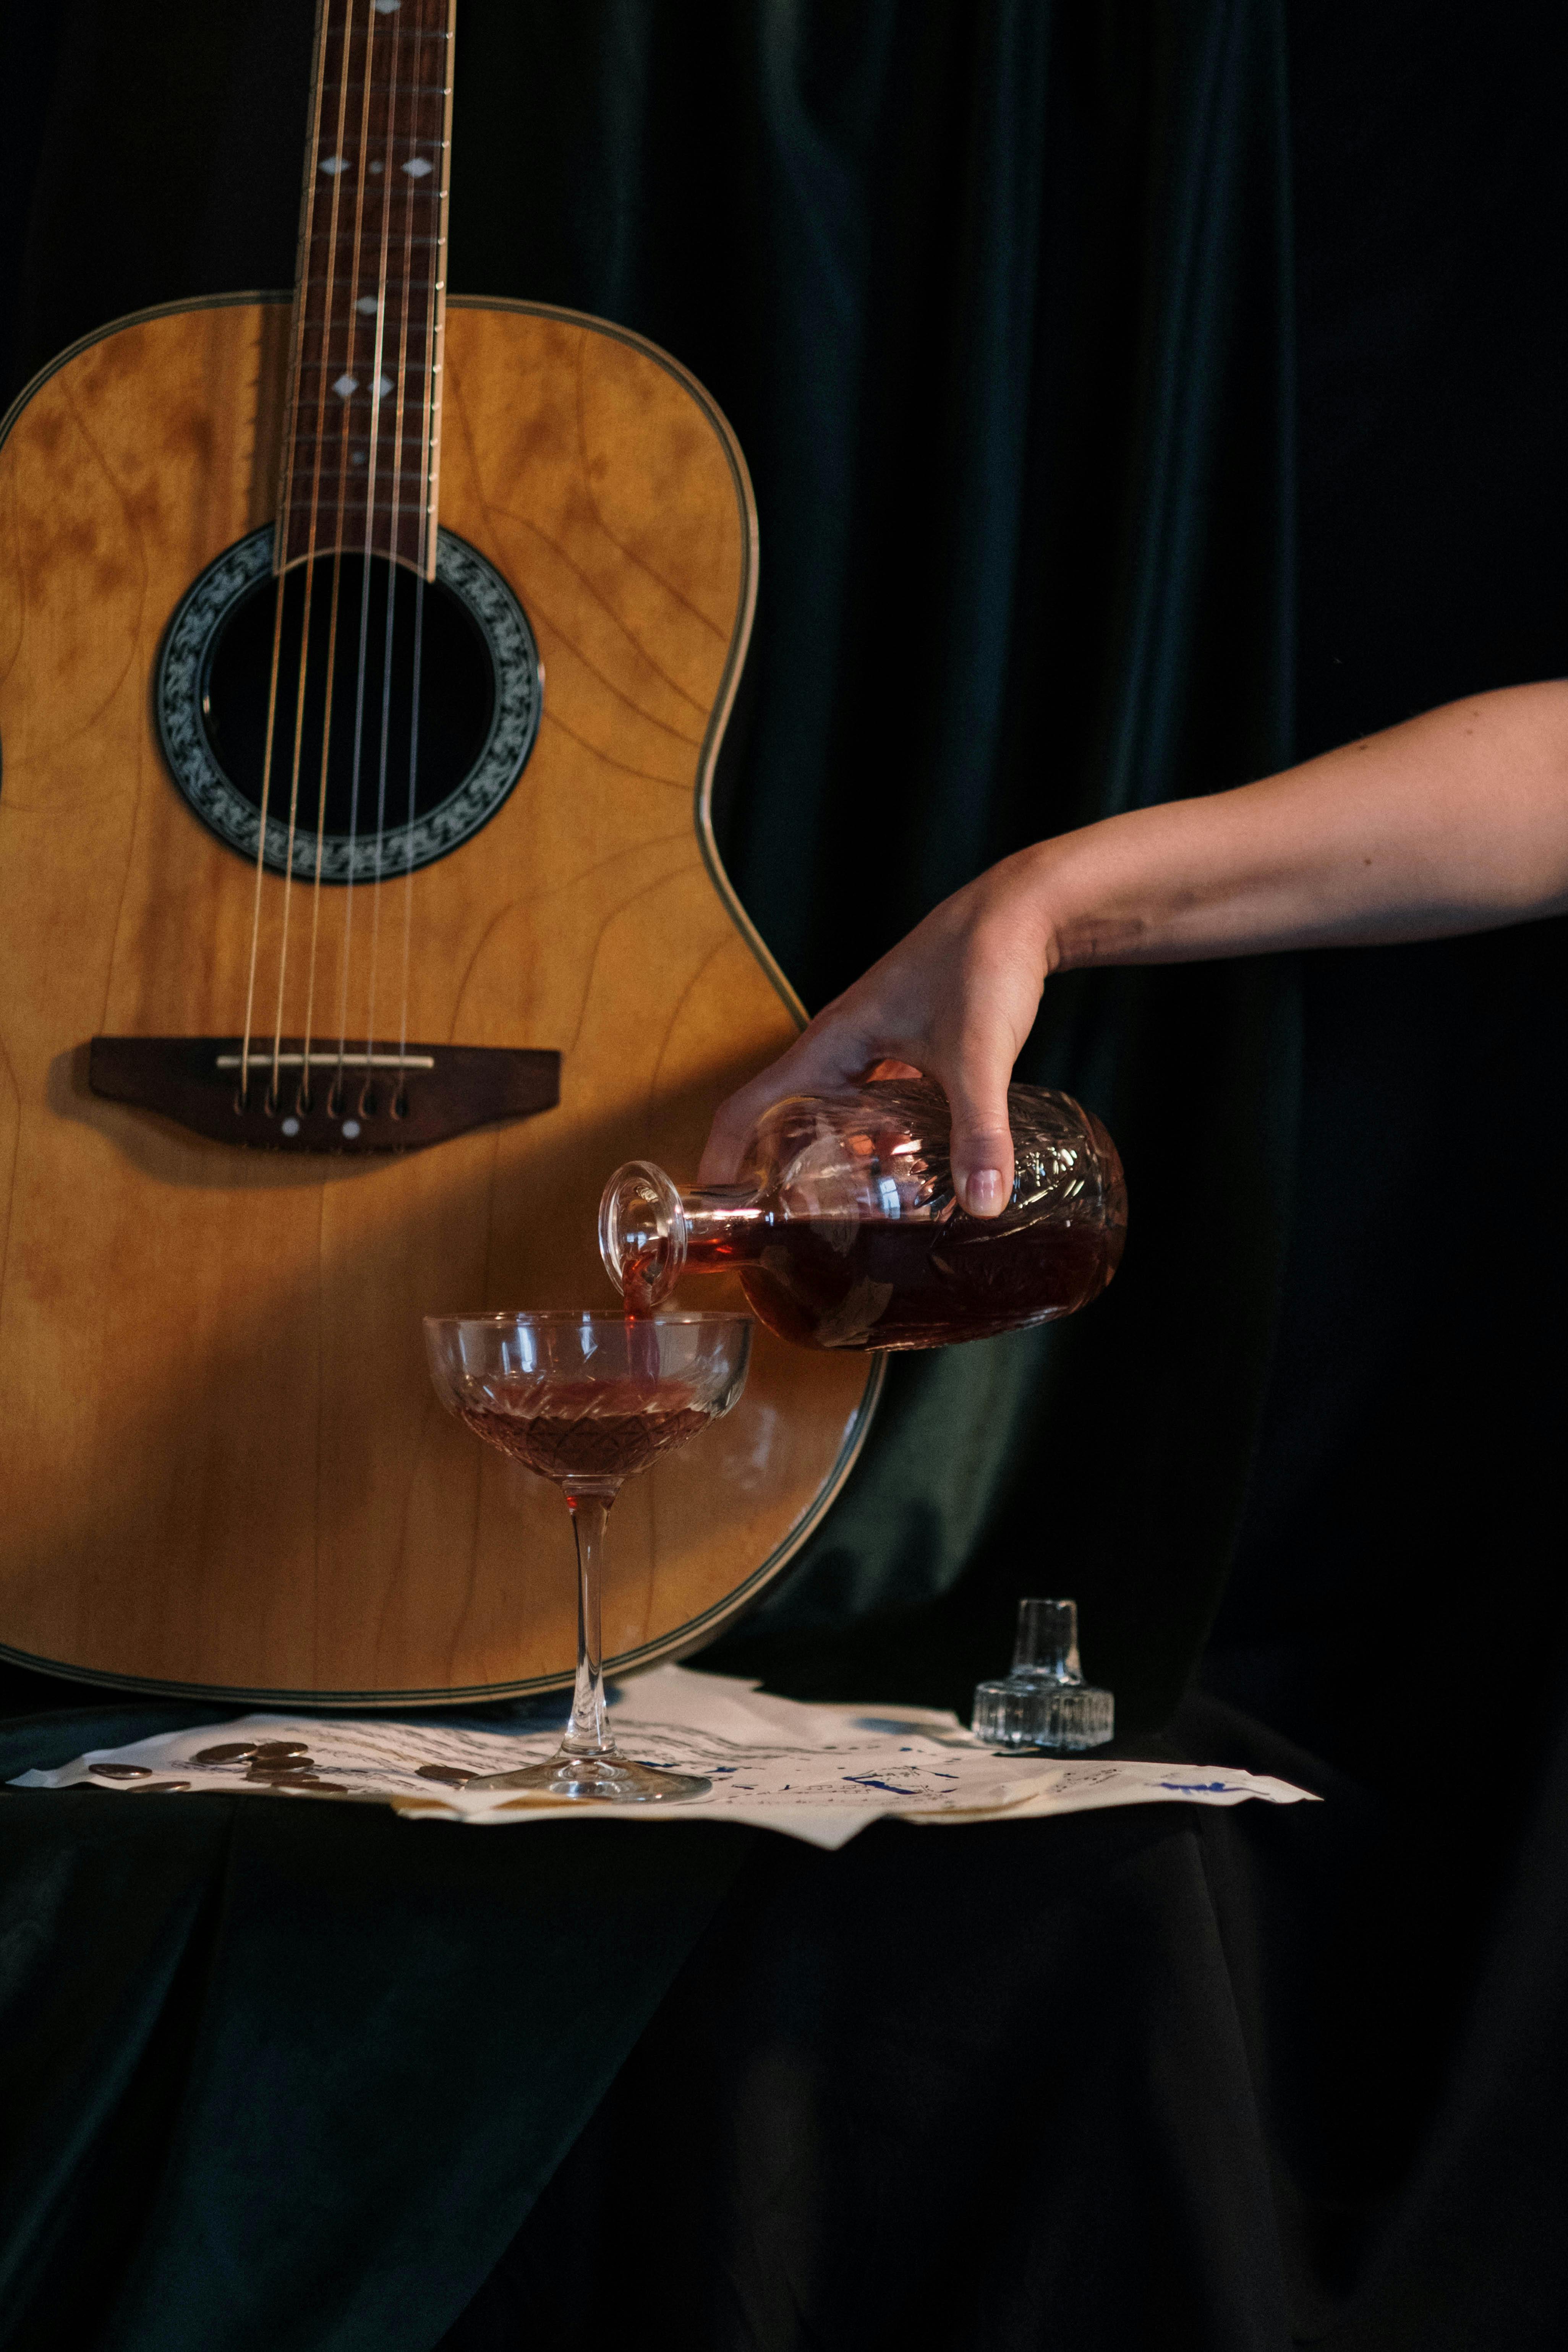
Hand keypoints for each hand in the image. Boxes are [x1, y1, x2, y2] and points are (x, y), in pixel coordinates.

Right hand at [699, 846, 1057, 1213]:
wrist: (1024, 909)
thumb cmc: (985, 962)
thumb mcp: (977, 1055)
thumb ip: (978, 1132)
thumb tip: (983, 1206)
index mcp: (829, 1043)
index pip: (748, 1106)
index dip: (723, 1160)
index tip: (717, 1214)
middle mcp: (841, 1047)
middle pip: (783, 1119)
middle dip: (776, 1175)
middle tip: (783, 1237)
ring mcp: (874, 1047)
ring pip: (832, 1115)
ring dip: (830, 1162)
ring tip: (840, 1221)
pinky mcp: (909, 1049)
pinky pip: (874, 1106)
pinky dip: (877, 1141)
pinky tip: (905, 1174)